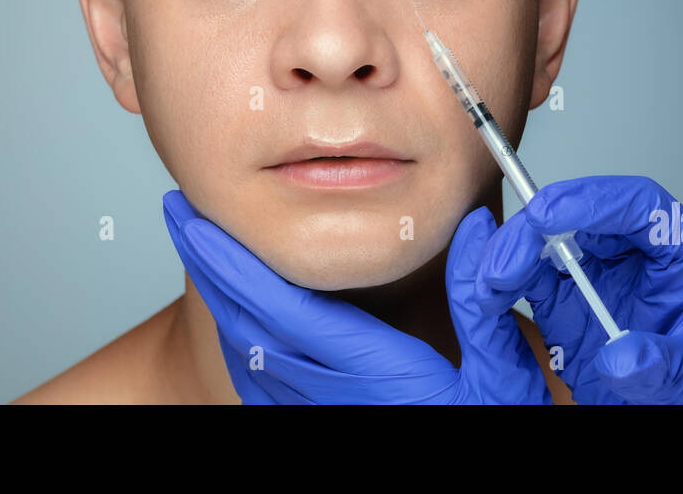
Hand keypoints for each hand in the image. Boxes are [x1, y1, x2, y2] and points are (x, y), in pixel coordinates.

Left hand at [162, 190, 551, 403]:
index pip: (282, 311)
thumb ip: (483, 303)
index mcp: (373, 379)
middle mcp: (335, 402)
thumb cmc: (495, 426)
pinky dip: (241, 340)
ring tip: (204, 251)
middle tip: (179, 214)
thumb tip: (475, 228)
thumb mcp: (502, 373)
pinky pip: (263, 385)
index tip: (197, 218)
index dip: (233, 261)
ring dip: (221, 299)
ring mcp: (322, 418)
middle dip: (210, 266)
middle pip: (248, 329)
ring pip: (249, 358)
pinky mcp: (325, 425)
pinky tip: (239, 315)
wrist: (486, 474)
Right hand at [473, 175, 682, 403]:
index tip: (551, 213)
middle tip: (510, 254)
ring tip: (492, 279)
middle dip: (539, 227)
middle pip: (585, 215)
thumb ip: (660, 365)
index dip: (595, 201)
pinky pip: (532, 276)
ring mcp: (602, 275)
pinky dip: (506, 279)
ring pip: (552, 239)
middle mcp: (640, 256)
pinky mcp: (570, 301)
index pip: (641, 205)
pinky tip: (490, 291)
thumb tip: (621, 354)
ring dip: (515, 250)